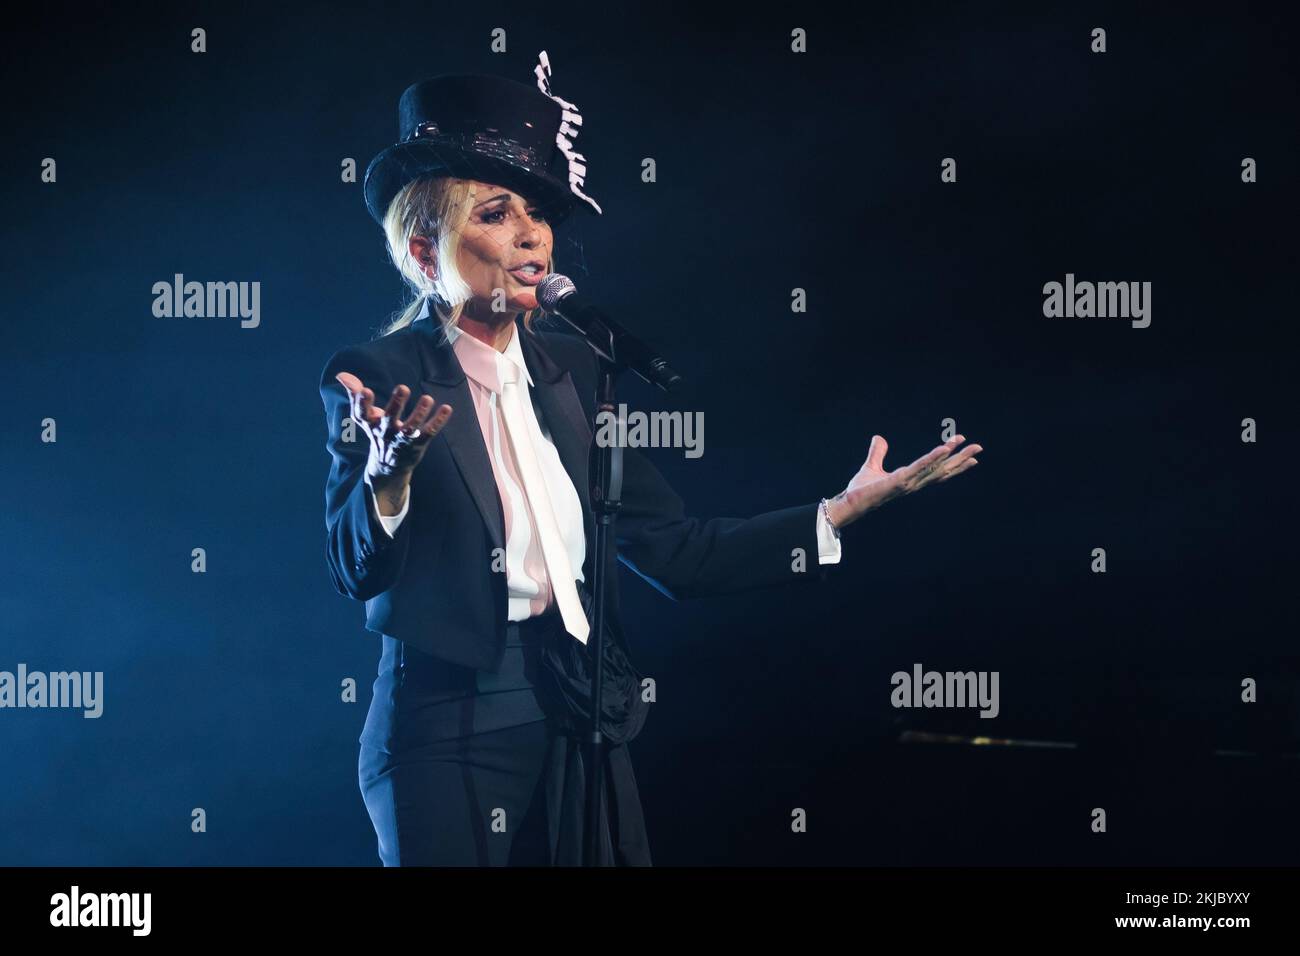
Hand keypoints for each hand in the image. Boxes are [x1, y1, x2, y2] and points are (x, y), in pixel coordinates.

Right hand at [334, 372, 452, 485]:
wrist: (389, 466)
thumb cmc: (378, 432)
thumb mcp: (366, 416)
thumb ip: (356, 394)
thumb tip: (341, 375)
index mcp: (371, 424)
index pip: (362, 415)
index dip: (362, 403)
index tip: (365, 390)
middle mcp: (386, 433)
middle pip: (389, 419)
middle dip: (396, 404)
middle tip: (402, 387)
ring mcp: (403, 440)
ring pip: (410, 429)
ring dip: (419, 413)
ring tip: (428, 398)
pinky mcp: (418, 444)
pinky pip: (429, 432)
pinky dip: (438, 421)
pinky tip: (447, 408)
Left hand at [827, 434, 981, 528]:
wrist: (850, 502)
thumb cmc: (861, 489)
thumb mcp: (872, 466)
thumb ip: (878, 452)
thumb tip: (879, 437)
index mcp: (911, 480)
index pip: (937, 470)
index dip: (953, 463)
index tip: (971, 457)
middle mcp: (914, 483)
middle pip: (943, 470)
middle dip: (961, 459)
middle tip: (979, 448)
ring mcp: (909, 483)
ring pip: (936, 467)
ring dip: (953, 456)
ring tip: (968, 445)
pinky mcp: (900, 481)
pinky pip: (919, 467)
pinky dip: (932, 458)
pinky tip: (944, 448)